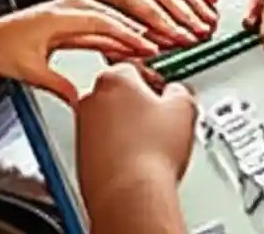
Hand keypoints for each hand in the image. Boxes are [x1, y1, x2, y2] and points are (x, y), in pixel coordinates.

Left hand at [0, 0, 158, 103]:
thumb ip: (58, 85)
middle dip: (137, 31)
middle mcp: (66, 7)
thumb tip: (80, 100)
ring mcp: (69, 10)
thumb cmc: (3, 50)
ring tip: (151, 43)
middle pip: (111, 17)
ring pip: (107, 18)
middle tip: (160, 44)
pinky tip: (129, 44)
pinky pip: (99, 22)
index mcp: (58, 16)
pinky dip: (115, 32)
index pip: (103, 23)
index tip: (148, 47)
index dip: (128, 36)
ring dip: (128, 30)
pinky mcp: (70, 17)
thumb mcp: (30, 71)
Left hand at [76, 64, 196, 211]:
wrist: (131, 195)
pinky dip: (117, 151)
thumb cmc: (150, 154)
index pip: (136, 68)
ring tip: (151, 146)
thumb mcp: (183, 108)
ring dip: (126, 129)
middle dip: (138, 105)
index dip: (156, 82)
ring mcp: (82, 129)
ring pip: (108, 121)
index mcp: (114, 79)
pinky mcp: (81, 157)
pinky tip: (137, 162)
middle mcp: (91, 100)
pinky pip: (102, 146)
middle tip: (160, 121)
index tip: (165, 94)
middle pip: (118, 94)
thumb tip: (177, 93)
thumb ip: (179, 91)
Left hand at [86, 0, 218, 47]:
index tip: (182, 41)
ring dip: (200, 7)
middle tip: (202, 36)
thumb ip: (118, 36)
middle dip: (189, 20)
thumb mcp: (101, 14)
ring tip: (212, 24)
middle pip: (171, 1)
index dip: (168, 27)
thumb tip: (135, 58)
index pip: (150, 12)